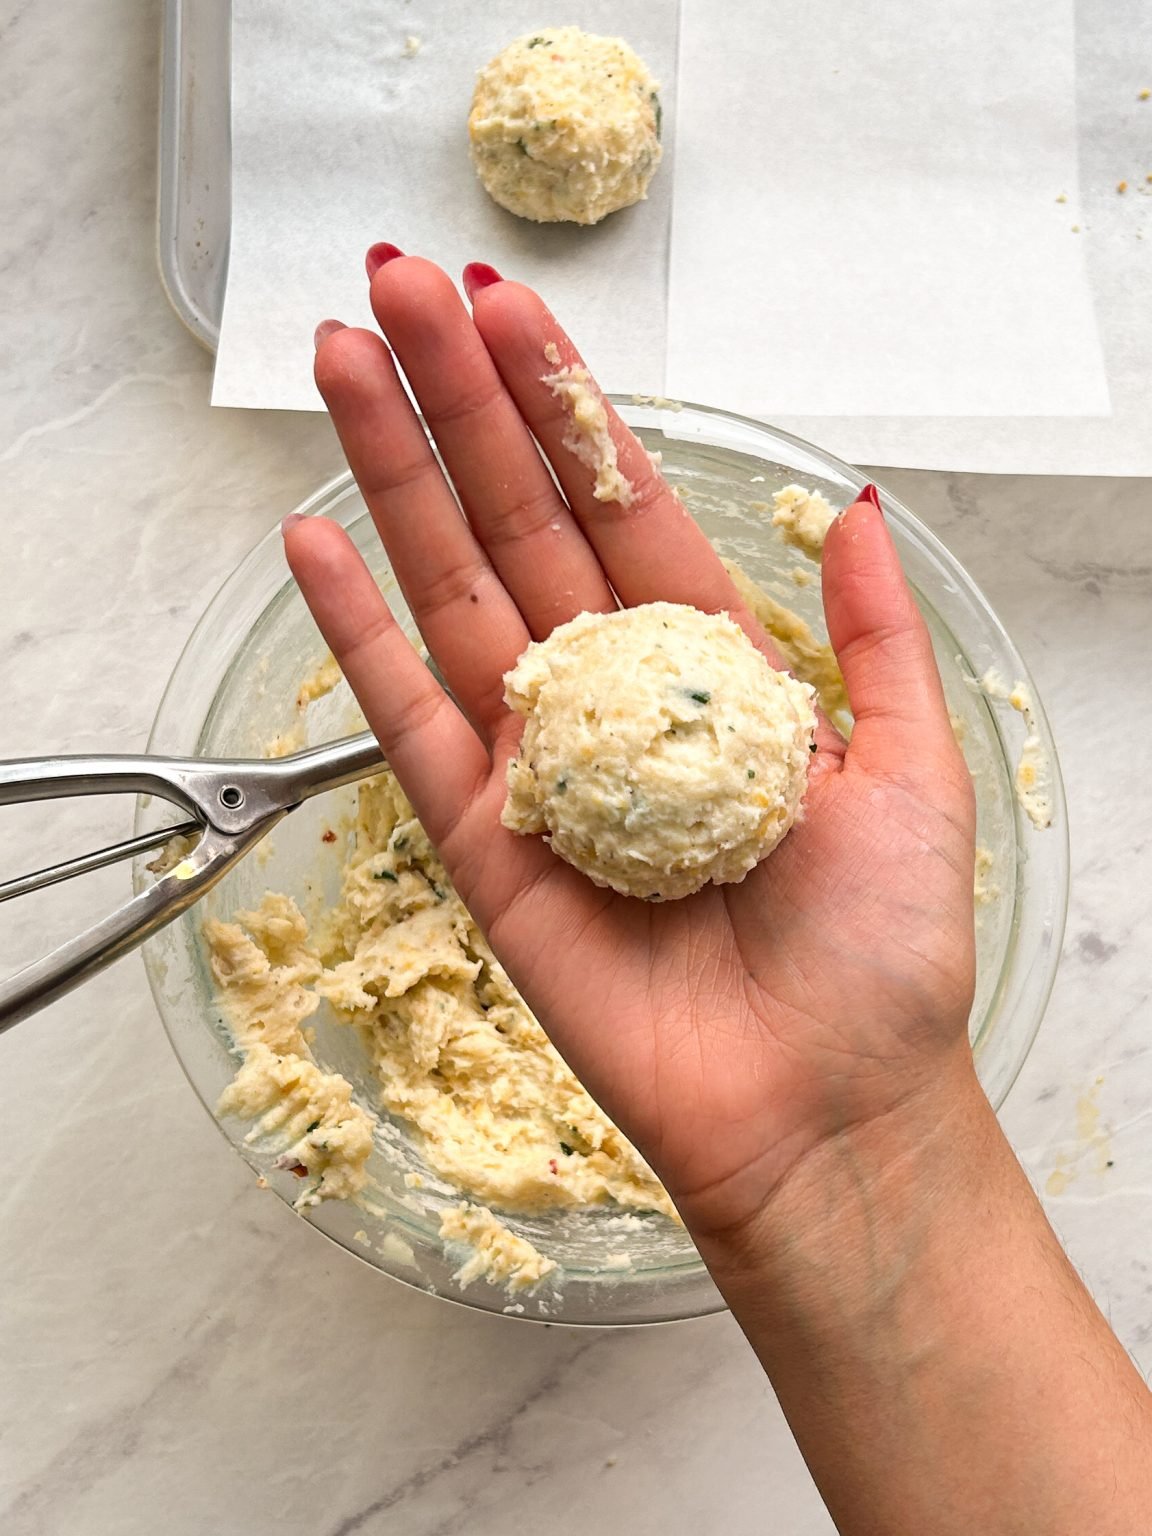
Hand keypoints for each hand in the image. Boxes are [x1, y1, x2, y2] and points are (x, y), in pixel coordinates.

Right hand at [286, 255, 978, 1240]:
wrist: (826, 1108)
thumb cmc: (880, 955)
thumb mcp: (914, 768)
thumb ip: (875, 638)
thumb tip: (860, 509)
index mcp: (705, 672)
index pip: (616, 507)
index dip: (563, 404)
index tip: (506, 305)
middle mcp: (610, 700)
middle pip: (518, 523)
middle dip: (458, 401)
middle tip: (394, 287)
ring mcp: (536, 763)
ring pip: (451, 592)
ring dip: (394, 478)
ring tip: (342, 365)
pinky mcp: (481, 843)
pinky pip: (406, 721)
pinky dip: (357, 633)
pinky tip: (315, 539)